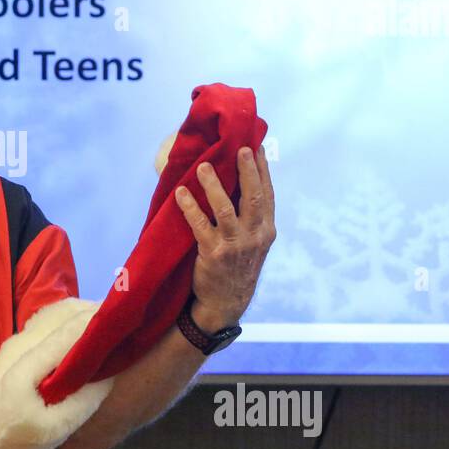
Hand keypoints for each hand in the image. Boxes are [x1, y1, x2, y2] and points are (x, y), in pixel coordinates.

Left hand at [175, 144, 276, 331]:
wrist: (226, 302)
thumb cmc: (237, 265)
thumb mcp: (253, 242)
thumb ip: (251, 217)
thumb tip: (240, 181)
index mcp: (267, 230)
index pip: (268, 194)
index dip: (263, 170)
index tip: (257, 146)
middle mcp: (255, 236)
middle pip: (254, 197)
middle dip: (247, 171)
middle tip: (240, 147)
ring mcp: (235, 246)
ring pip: (225, 209)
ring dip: (213, 186)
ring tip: (203, 166)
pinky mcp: (213, 254)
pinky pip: (200, 225)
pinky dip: (190, 207)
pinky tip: (181, 193)